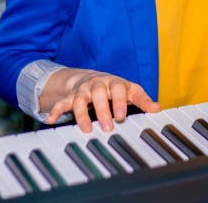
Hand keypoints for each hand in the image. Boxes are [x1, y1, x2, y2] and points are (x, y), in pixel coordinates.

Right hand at [44, 69, 160, 132]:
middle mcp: (97, 84)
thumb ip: (142, 100)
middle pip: (98, 93)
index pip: (118, 88)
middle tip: (107, 126)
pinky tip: (49, 120)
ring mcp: (83, 90)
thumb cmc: (115, 87)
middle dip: (102, 110)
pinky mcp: (71, 97)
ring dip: (81, 114)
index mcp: (114, 82)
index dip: (120, 101)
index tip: (121, 116)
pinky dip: (55, 111)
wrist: (93, 78)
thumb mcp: (130, 91)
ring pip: (80, 99)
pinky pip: (61, 103)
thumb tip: (157, 108)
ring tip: (86, 129)